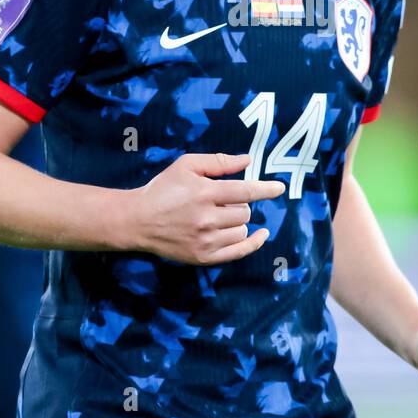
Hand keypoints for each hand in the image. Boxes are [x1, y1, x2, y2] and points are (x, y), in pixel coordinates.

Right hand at [123, 152, 282, 264]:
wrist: (138, 221)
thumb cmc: (163, 189)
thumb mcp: (186, 165)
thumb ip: (218, 162)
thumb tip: (248, 160)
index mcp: (204, 192)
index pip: (245, 191)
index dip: (265, 189)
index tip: (279, 188)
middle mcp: (206, 218)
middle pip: (244, 211)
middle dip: (238, 204)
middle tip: (220, 201)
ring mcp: (205, 240)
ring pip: (241, 230)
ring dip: (237, 221)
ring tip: (218, 216)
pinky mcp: (203, 257)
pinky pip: (238, 252)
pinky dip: (252, 243)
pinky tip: (260, 235)